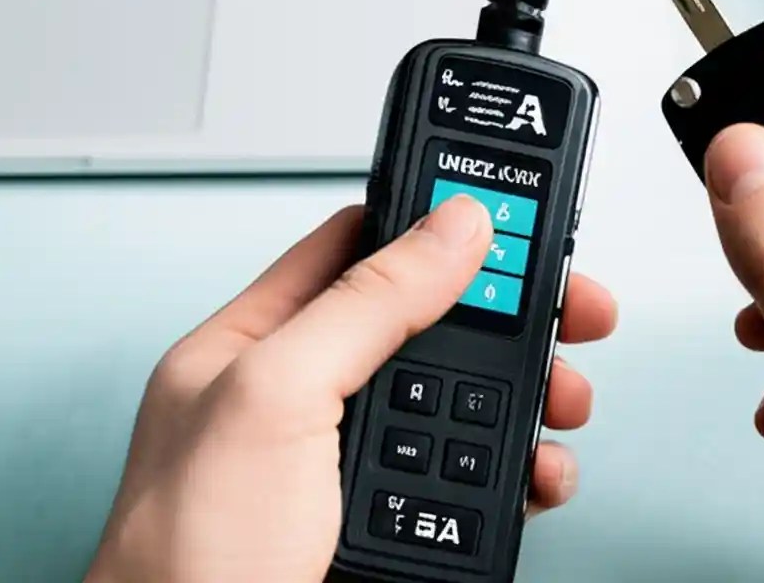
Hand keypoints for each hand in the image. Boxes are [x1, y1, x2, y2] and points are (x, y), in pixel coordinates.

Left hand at [84, 197, 616, 582]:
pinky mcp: (395, 520)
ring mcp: (354, 463)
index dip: (437, 222)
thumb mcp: (276, 400)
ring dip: (529, 396)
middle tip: (574, 313)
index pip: (357, 246)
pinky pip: (478, 474)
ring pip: (467, 400)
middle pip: (434, 323)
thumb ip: (366, 303)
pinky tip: (537, 471)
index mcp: (256, 346)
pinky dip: (523, 469)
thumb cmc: (189, 564)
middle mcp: (308, 397)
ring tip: (562, 399)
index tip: (512, 215)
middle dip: (512, 317)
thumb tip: (454, 228)